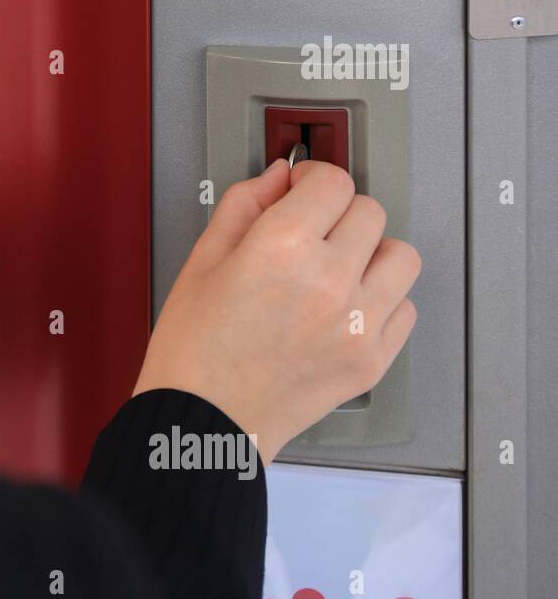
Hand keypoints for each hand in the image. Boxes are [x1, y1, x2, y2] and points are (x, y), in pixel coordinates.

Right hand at [133, 159, 420, 462]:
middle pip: (371, 212)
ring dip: (372, 255)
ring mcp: (357, 322)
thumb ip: (242, 207)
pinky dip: (381, 303)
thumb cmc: (193, 351)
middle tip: (314, 232)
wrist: (204, 421)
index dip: (313, 179)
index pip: (332, 181)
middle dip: (339, 214)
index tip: (303, 189)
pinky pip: (404, 309)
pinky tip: (345, 310)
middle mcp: (328, 280)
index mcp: (280, 246)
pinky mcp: (371, 359)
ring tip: (339, 271)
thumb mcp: (202, 263)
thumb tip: (278, 178)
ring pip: (401, 257)